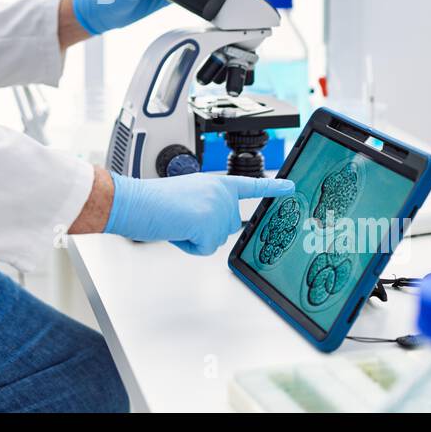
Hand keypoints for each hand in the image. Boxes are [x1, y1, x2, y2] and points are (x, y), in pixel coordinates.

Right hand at [103, 172, 294, 255]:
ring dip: (196, 237)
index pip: (249, 185)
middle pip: (228, 225)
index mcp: (216, 183)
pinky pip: (204, 249)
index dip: (272, 187)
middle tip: (184, 217)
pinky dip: (189, 245)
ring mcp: (219, 210)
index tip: (291, 187)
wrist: (138, 201)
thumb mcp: (189, 194)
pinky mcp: (212, 226)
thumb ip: (207, 204)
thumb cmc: (154, 199)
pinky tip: (178, 229)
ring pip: (216, 239)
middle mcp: (222, 194)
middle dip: (208, 228)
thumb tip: (212, 225)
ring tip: (177, 221)